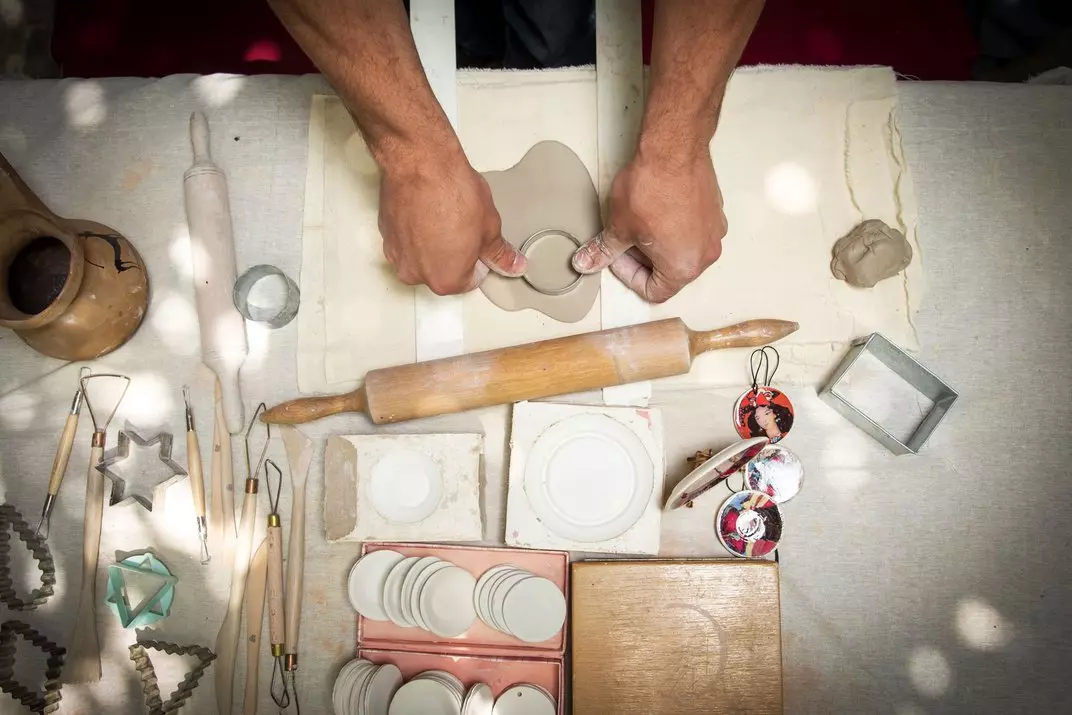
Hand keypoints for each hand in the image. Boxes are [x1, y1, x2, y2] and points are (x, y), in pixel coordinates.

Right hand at [378, 148, 525, 294]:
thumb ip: (499, 254)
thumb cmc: (453, 194)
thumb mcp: (489, 227)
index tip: (480, 242)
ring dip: (433, 243)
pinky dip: (416, 231)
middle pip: (443, 271)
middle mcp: (416, 275)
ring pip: (422, 256)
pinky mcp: (385, 234)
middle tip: (462, 226)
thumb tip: (513, 266)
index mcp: (445, 280)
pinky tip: (426, 210)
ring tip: (443, 215)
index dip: (479, 259)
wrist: (420, 164)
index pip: (470, 280)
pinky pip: (406, 240)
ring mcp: (396, 255)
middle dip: (454, 254)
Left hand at [572, 143, 726, 302]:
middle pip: (670, 273)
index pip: (653, 291)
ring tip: (640, 222)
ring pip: (682, 250)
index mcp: (683, 268)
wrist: (674, 149)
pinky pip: (693, 229)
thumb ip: (604, 251)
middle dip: (644, 260)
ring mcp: (715, 231)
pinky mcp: (716, 210)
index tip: (617, 256)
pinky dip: (675, 227)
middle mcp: (705, 254)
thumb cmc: (651, 188)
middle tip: (625, 239)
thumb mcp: (618, 226)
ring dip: (659, 243)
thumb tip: (587, 262)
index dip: (628, 276)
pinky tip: (657, 207)